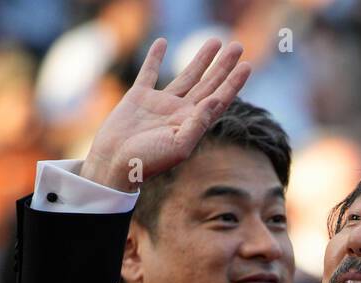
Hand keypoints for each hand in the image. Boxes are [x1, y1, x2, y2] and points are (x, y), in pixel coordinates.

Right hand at [79, 37, 250, 191]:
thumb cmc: (147, 161)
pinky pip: (149, 72)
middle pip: (208, 84)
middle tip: (237, 46)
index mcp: (191, 124)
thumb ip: (198, 124)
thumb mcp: (178, 147)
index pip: (218, 100)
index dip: (234, 83)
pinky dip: (155, 57)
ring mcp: (159, 104)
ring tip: (215, 41)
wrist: (114, 164)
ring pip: (186, 76)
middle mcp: (179, 112)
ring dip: (200, 59)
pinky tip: (162, 42)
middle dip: (223, 66)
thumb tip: (215, 99)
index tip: (247, 65)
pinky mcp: (138, 97)